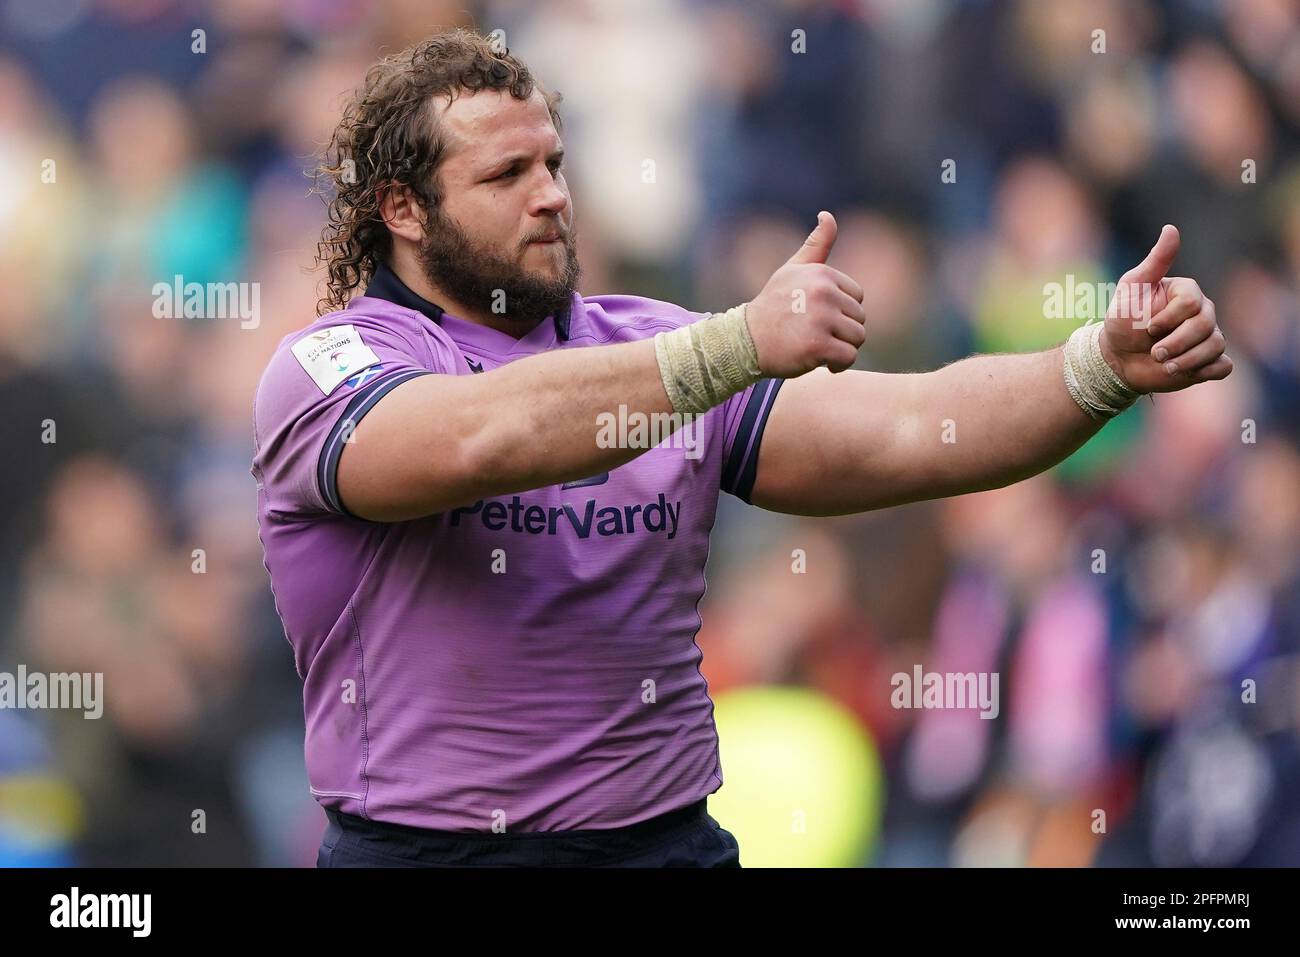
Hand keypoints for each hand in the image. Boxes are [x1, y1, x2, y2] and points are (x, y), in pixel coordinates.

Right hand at [744, 211, 867, 377]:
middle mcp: (823, 293)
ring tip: (816, 346)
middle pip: (859, 318)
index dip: (840, 311)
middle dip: (841, 331)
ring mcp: (821, 320)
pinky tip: (820, 362)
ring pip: (858, 338)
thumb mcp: (792, 270)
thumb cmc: (772, 307)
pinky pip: (849, 357)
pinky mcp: (818, 345)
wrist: (744, 341)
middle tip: (813, 334)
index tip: (816, 316)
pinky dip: (838, 364)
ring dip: (841, 348)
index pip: (857, 297)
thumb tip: (828, 215)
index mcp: (821, 274)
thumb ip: (816, 245)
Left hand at [1100, 225, 1232, 393]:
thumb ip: (1155, 261)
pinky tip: (1186, 372)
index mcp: (1187, 293)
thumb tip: (1171, 228)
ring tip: (1165, 365)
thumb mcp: (1132, 288)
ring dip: (1187, 360)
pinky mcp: (1207, 362)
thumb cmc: (1122, 321)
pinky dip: (1207, 371)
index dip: (1168, 319)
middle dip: (1176, 342)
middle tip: (1155, 352)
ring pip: (1215, 346)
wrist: (1117, 358)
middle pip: (1205, 326)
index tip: (1147, 327)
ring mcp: (1207, 337)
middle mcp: (1202, 312)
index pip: (1191, 304)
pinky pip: (1223, 366)